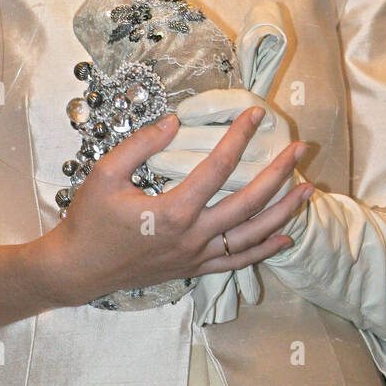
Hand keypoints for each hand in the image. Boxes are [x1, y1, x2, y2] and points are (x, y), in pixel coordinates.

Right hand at [36, 107, 314, 307]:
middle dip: (279, 173)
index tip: (257, 115)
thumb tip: (174, 121)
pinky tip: (285, 236)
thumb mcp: (105, 173)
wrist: (77, 269)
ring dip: (283, 211)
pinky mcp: (193, 269)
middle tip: (300, 149)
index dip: (240, 137)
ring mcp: (196, 256)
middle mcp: (192, 236)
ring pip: (252, 235)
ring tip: (308, 189)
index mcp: (173, 211)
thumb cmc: (89, 220)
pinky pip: (238, 261)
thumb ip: (140, 145)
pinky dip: (265, 249)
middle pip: (249, 202)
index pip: (219, 167)